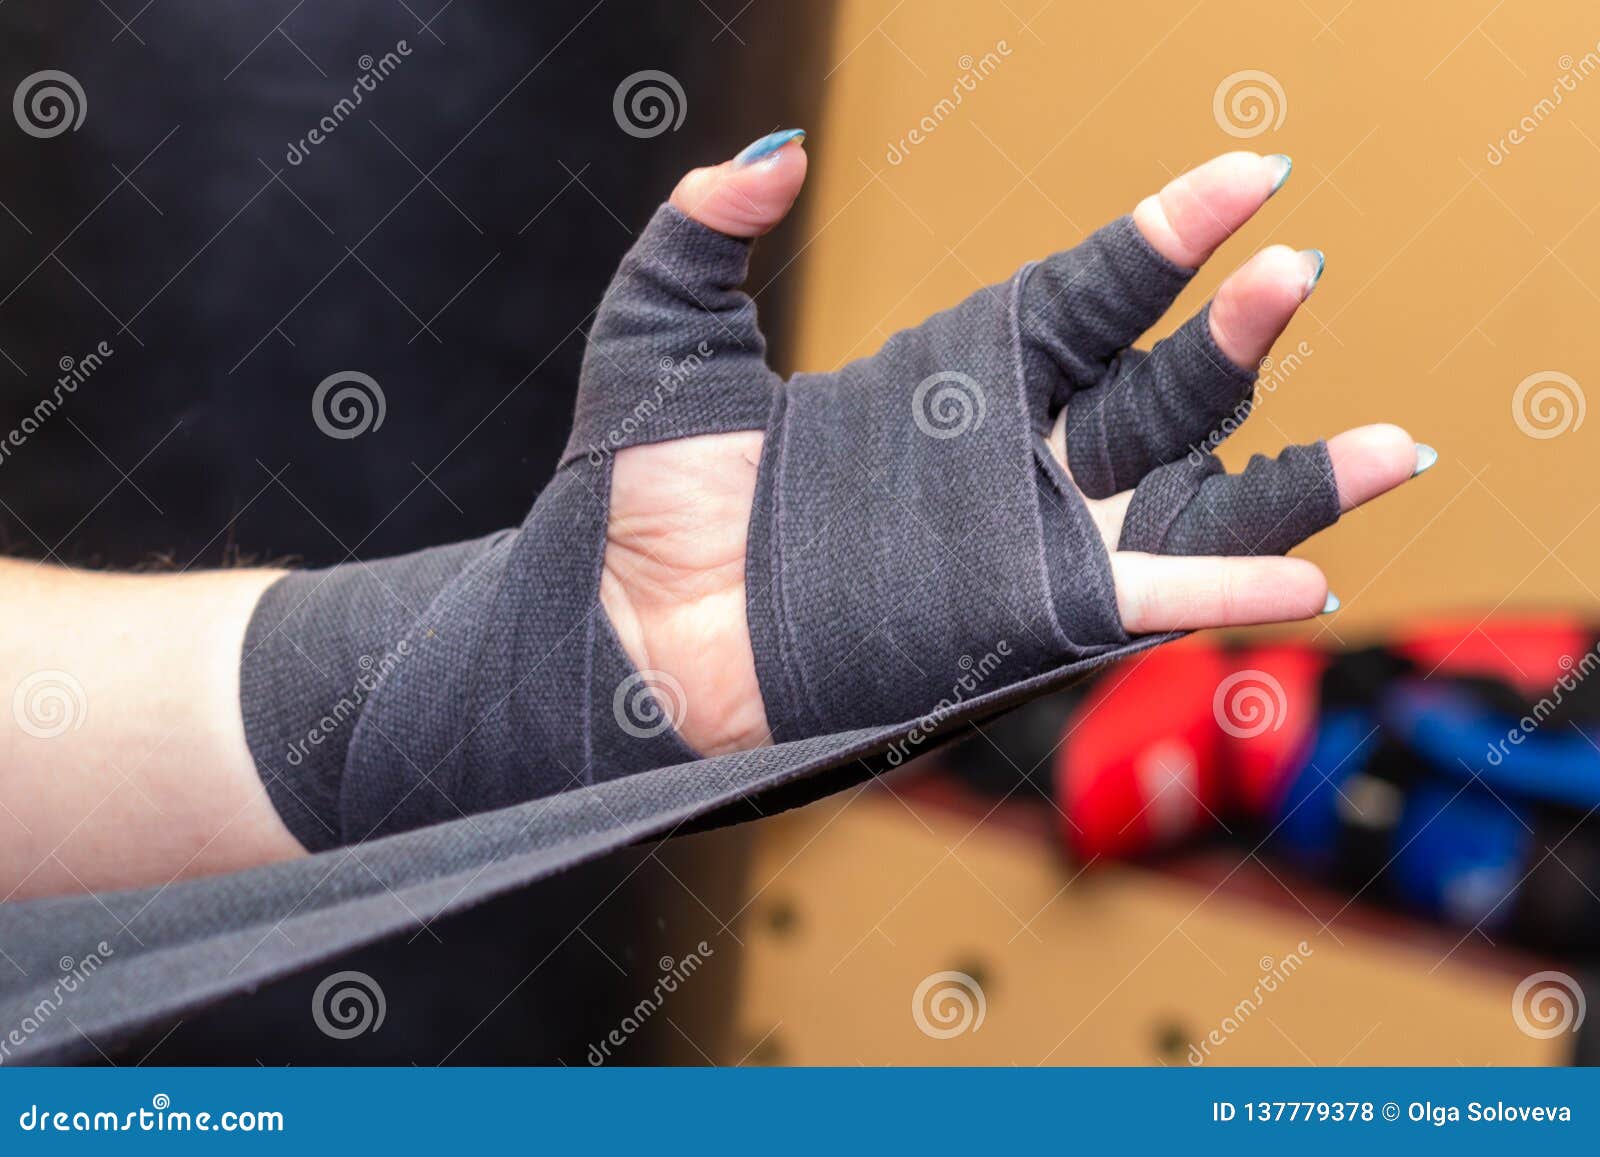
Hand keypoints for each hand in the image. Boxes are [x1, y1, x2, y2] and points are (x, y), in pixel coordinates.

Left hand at [600, 139, 1423, 755]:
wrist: (614, 639)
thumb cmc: (630, 498)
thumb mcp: (662, 337)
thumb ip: (708, 232)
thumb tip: (776, 153)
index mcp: (944, 378)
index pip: (1084, 296)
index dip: (1168, 238)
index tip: (1246, 176)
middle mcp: (1001, 461)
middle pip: (1155, 390)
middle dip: (1237, 333)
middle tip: (1301, 265)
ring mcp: (1018, 546)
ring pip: (1185, 501)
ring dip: (1289, 472)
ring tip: (1393, 442)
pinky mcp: (1017, 629)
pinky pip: (1149, 605)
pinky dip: (1234, 589)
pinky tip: (1314, 573)